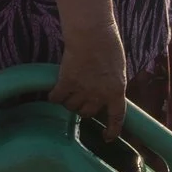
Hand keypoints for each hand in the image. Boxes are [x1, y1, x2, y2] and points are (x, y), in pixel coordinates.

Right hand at [48, 24, 128, 141]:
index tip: (107, 137)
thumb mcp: (118, 68)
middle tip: (82, 99)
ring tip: (68, 92)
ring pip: (71, 107)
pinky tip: (53, 92)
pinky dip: (54, 96)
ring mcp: (81, 90)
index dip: (112, 130)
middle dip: (84, 108)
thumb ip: (113, 83)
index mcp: (116, 91)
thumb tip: (106, 93)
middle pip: (88, 113)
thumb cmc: (108, 45)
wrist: (92, 34)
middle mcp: (99, 95)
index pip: (116, 117)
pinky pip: (56, 98)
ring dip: (69, 102)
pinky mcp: (65, 82)